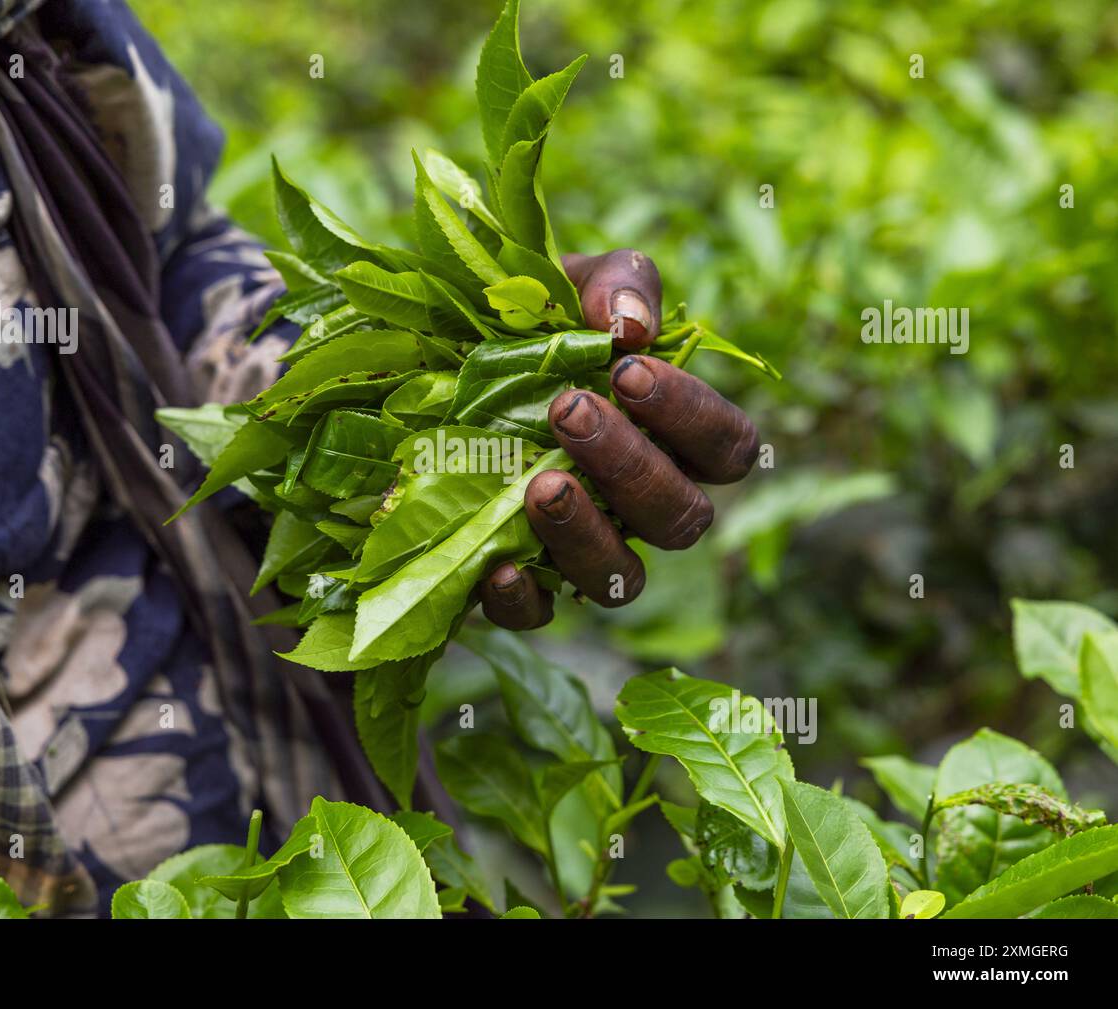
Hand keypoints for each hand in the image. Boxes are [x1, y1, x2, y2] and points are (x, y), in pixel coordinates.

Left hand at [479, 248, 759, 628]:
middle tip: (569, 412)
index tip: (628, 371)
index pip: (726, 448)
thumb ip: (616, 283)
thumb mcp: (569, 284)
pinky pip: (539, 613)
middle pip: (682, 518)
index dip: (692, 417)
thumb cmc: (526, 323)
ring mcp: (583, 549)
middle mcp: (637, 504)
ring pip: (621, 579)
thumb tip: (629, 325)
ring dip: (588, 534)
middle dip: (632, 466)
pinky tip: (497, 564)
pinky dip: (523, 598)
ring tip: (541, 487)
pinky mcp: (522, 583)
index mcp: (669, 438)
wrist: (429, 363)